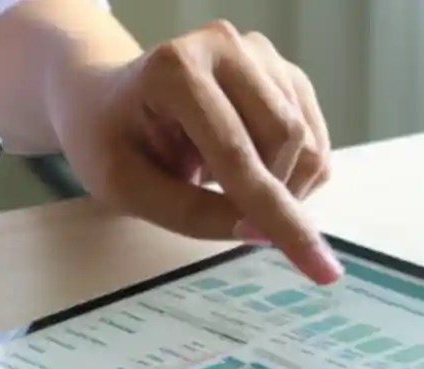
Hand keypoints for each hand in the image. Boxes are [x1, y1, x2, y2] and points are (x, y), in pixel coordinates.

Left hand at [51, 20, 342, 283]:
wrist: (107, 103)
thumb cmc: (109, 143)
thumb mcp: (127, 189)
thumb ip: (190, 213)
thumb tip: (262, 231)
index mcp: (175, 69)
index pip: (235, 152)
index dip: (272, 214)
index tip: (317, 267)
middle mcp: (225, 46)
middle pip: (285, 140)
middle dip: (271, 198)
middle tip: (226, 218)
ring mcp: (260, 54)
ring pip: (308, 144)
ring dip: (279, 188)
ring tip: (221, 184)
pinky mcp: (283, 73)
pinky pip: (315, 141)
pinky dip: (290, 175)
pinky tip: (246, 170)